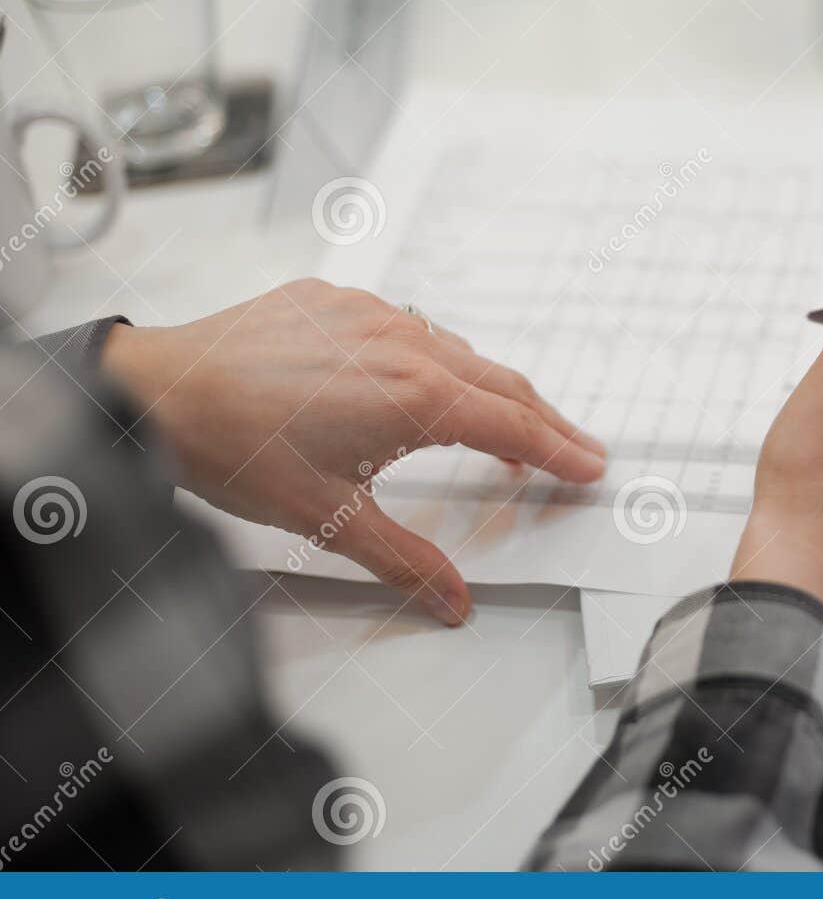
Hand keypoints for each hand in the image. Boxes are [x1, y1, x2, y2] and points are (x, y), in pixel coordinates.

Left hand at [100, 279, 605, 625]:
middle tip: (573, 448)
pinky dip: (435, 357)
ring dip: (488, 389)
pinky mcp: (335, 299)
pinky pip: (407, 325)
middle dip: (543, 420)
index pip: (513, 426)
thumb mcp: (328, 519)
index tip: (591, 465)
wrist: (155, 391)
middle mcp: (402, 342)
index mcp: (414, 396)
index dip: (561, 450)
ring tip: (500, 426)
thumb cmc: (233, 448)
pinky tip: (421, 382)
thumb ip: (405, 560)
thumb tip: (452, 600)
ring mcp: (369, 312)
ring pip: (456, 350)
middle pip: (500, 383)